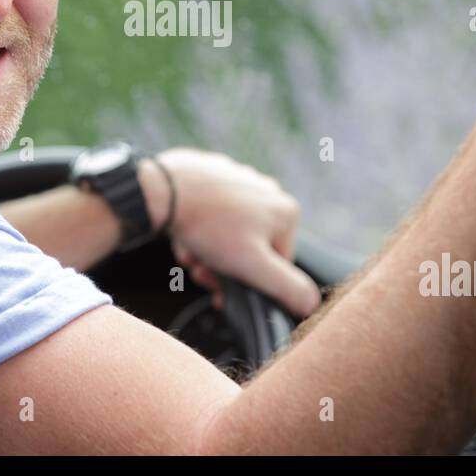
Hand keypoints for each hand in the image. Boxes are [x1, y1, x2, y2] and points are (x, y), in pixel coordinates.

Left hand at [139, 147, 321, 317]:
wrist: (163, 189)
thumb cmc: (209, 226)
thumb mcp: (254, 266)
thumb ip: (288, 287)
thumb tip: (312, 303)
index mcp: (286, 211)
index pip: (277, 263)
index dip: (249, 282)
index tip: (222, 287)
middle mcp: (268, 189)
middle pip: (250, 247)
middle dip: (223, 266)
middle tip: (200, 270)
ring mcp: (241, 178)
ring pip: (228, 231)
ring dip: (207, 249)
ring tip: (189, 251)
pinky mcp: (214, 173)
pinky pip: (211, 210)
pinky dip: (197, 226)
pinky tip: (183, 232)